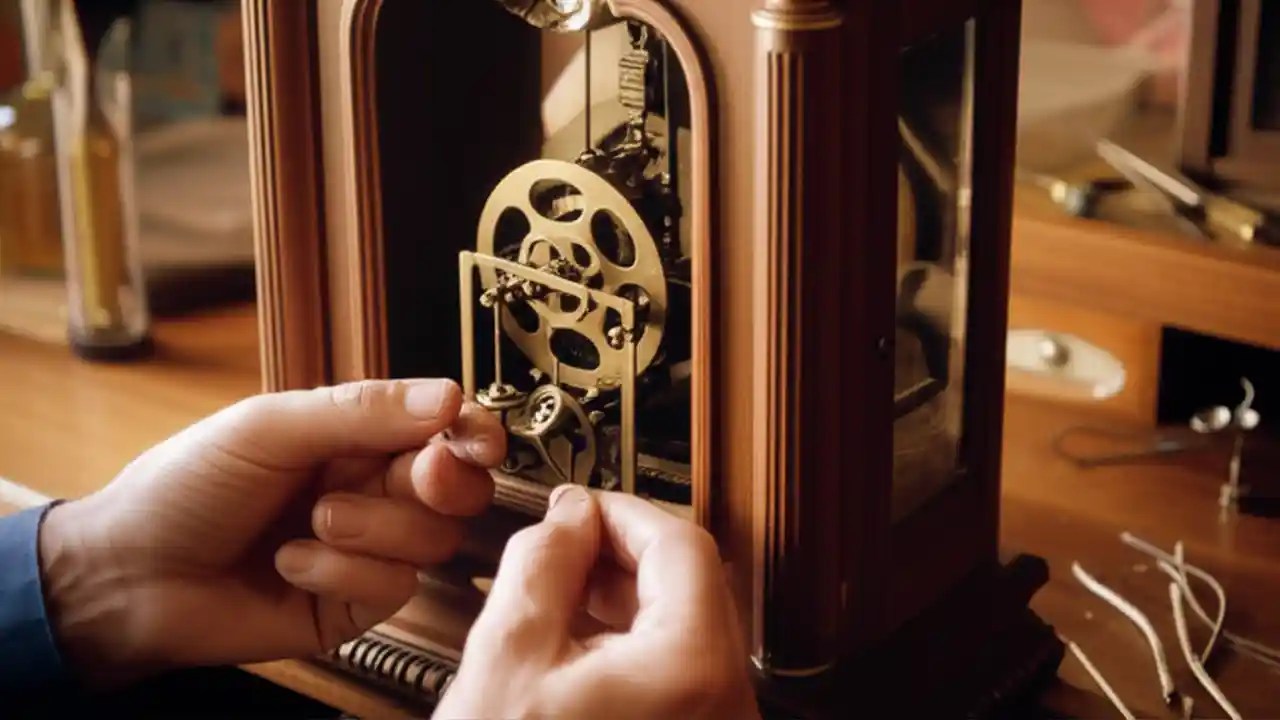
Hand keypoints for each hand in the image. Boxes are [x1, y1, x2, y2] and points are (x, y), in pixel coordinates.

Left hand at [37, 378, 504, 685]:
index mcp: (355, 437)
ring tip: (314, 523)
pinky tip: (293, 563)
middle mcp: (370, 490)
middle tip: (418, 477)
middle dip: (441, 482)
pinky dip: (343, 573)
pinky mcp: (353, 604)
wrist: (128, 576)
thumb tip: (448, 395)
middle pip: (456, 489)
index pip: (441, 430)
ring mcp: (366, 551)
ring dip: (374, 528)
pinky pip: (393, 588)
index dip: (473, 434)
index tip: (480, 442)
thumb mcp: (269, 428)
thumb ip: (362, 411)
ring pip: (431, 540)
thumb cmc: (184, 488)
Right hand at [434, 486, 759, 718]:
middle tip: (564, 544)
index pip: (683, 546)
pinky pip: (675, 676)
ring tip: (559, 592)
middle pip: (692, 587)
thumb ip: (542, 563)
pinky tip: (577, 645)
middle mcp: (725, 705)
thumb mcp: (508, 655)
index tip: (579, 506)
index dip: (622, 512)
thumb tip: (567, 517)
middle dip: (621, 554)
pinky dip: (630, 646)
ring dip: (623, 598)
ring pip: (683, 631)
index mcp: (695, 669)